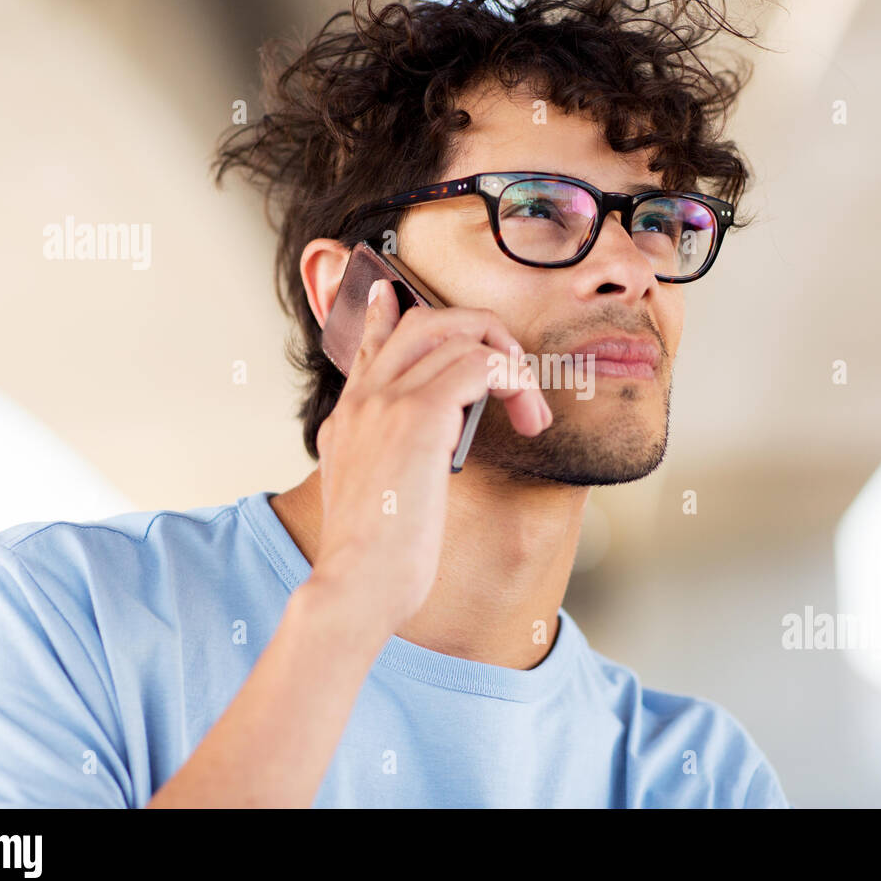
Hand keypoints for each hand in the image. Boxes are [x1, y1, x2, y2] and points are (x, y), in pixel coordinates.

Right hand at [307, 278, 551, 628]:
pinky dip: (514, 379)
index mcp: (349, 417)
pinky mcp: (417, 414)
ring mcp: (386, 401)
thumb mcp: (371, 500)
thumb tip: (421, 453)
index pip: (369, 343)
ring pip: (460, 335)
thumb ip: (387, 462)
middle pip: (424, 321)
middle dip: (481, 333)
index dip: (384, 313)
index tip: (389, 294)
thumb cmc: (373, 561)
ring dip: (511, 364)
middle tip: (515, 376)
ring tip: (531, 410)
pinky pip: (481, 363)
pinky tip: (527, 414)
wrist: (356, 586)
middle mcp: (364, 399)